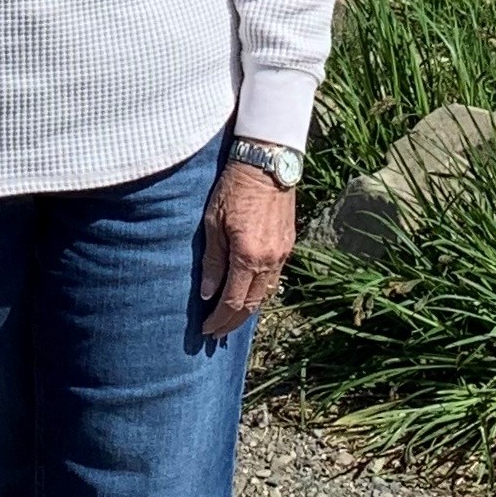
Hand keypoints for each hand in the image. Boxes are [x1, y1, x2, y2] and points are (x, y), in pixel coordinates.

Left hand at [197, 158, 298, 337]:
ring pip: (266, 294)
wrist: (266, 163)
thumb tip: (207, 293)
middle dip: (232, 322)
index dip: (219, 319)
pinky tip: (249, 293)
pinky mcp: (288, 245)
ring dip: (248, 310)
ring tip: (231, 319)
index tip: (207, 329)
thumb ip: (212, 261)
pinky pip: (274, 279)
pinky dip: (260, 292)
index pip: (233, 302)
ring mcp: (282, 254)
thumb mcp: (213, 223)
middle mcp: (270, 261)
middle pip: (252, 305)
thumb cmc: (234, 188)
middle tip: (216, 333)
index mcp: (248, 256)